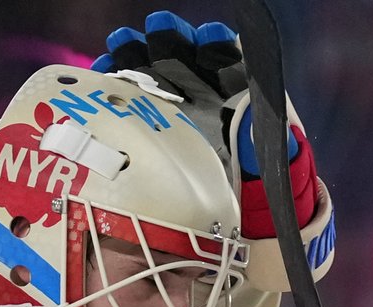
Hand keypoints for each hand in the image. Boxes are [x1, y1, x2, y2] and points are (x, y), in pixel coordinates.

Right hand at [91, 11, 323, 247]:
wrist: (238, 212)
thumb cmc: (259, 182)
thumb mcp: (268, 162)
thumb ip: (262, 140)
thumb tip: (254, 115)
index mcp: (235, 96)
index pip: (226, 62)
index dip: (218, 48)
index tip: (210, 39)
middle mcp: (203, 95)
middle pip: (185, 59)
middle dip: (170, 40)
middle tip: (157, 28)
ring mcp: (174, 107)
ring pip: (154, 72)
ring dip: (137, 54)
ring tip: (121, 42)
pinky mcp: (150, 124)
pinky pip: (130, 100)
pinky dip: (115, 85)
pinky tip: (103, 74)